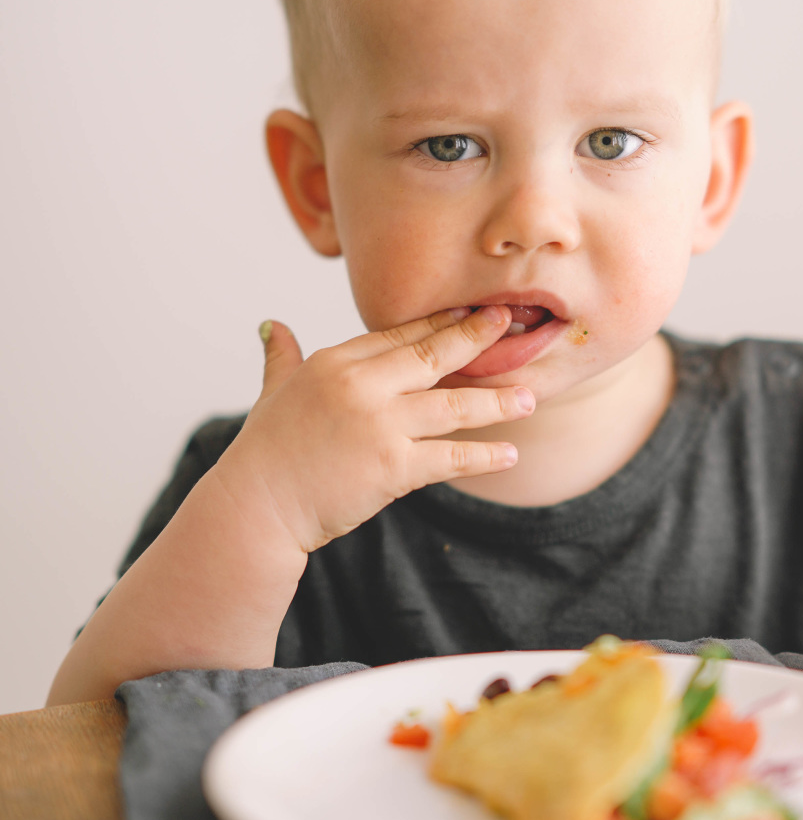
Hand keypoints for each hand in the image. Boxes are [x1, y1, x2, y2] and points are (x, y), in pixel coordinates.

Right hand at [213, 305, 532, 556]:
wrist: (256, 508)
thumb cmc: (264, 452)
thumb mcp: (273, 392)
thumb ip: (281, 357)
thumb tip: (272, 326)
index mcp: (335, 363)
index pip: (397, 335)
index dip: (438, 322)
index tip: (469, 312)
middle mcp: (361, 386)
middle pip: (433, 355)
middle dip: (476, 337)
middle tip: (509, 323)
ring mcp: (379, 425)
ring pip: (452, 405)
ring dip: (496, 401)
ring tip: (529, 397)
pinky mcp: (392, 467)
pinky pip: (450, 457)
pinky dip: (483, 456)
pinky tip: (509, 454)